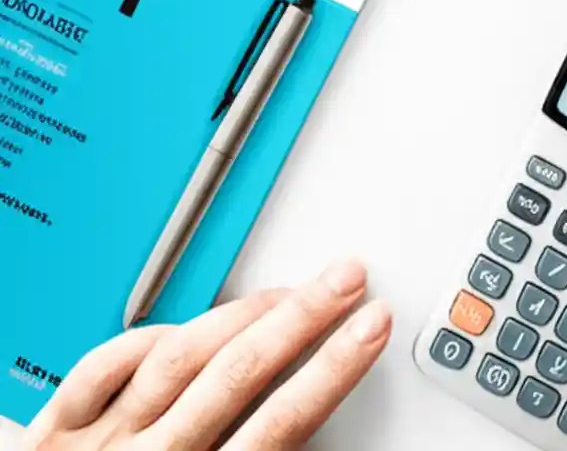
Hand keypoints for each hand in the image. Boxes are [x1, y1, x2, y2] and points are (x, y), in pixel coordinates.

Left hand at [22, 258, 390, 450]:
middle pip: (240, 373)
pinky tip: (187, 322)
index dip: (335, 367)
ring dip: (243, 313)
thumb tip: (313, 441)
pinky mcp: (51, 432)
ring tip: (287, 288)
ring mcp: (98, 443)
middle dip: (304, 317)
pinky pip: (104, 366)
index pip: (284, 421)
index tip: (370, 328)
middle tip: (346, 279)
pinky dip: (147, 338)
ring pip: (180, 357)